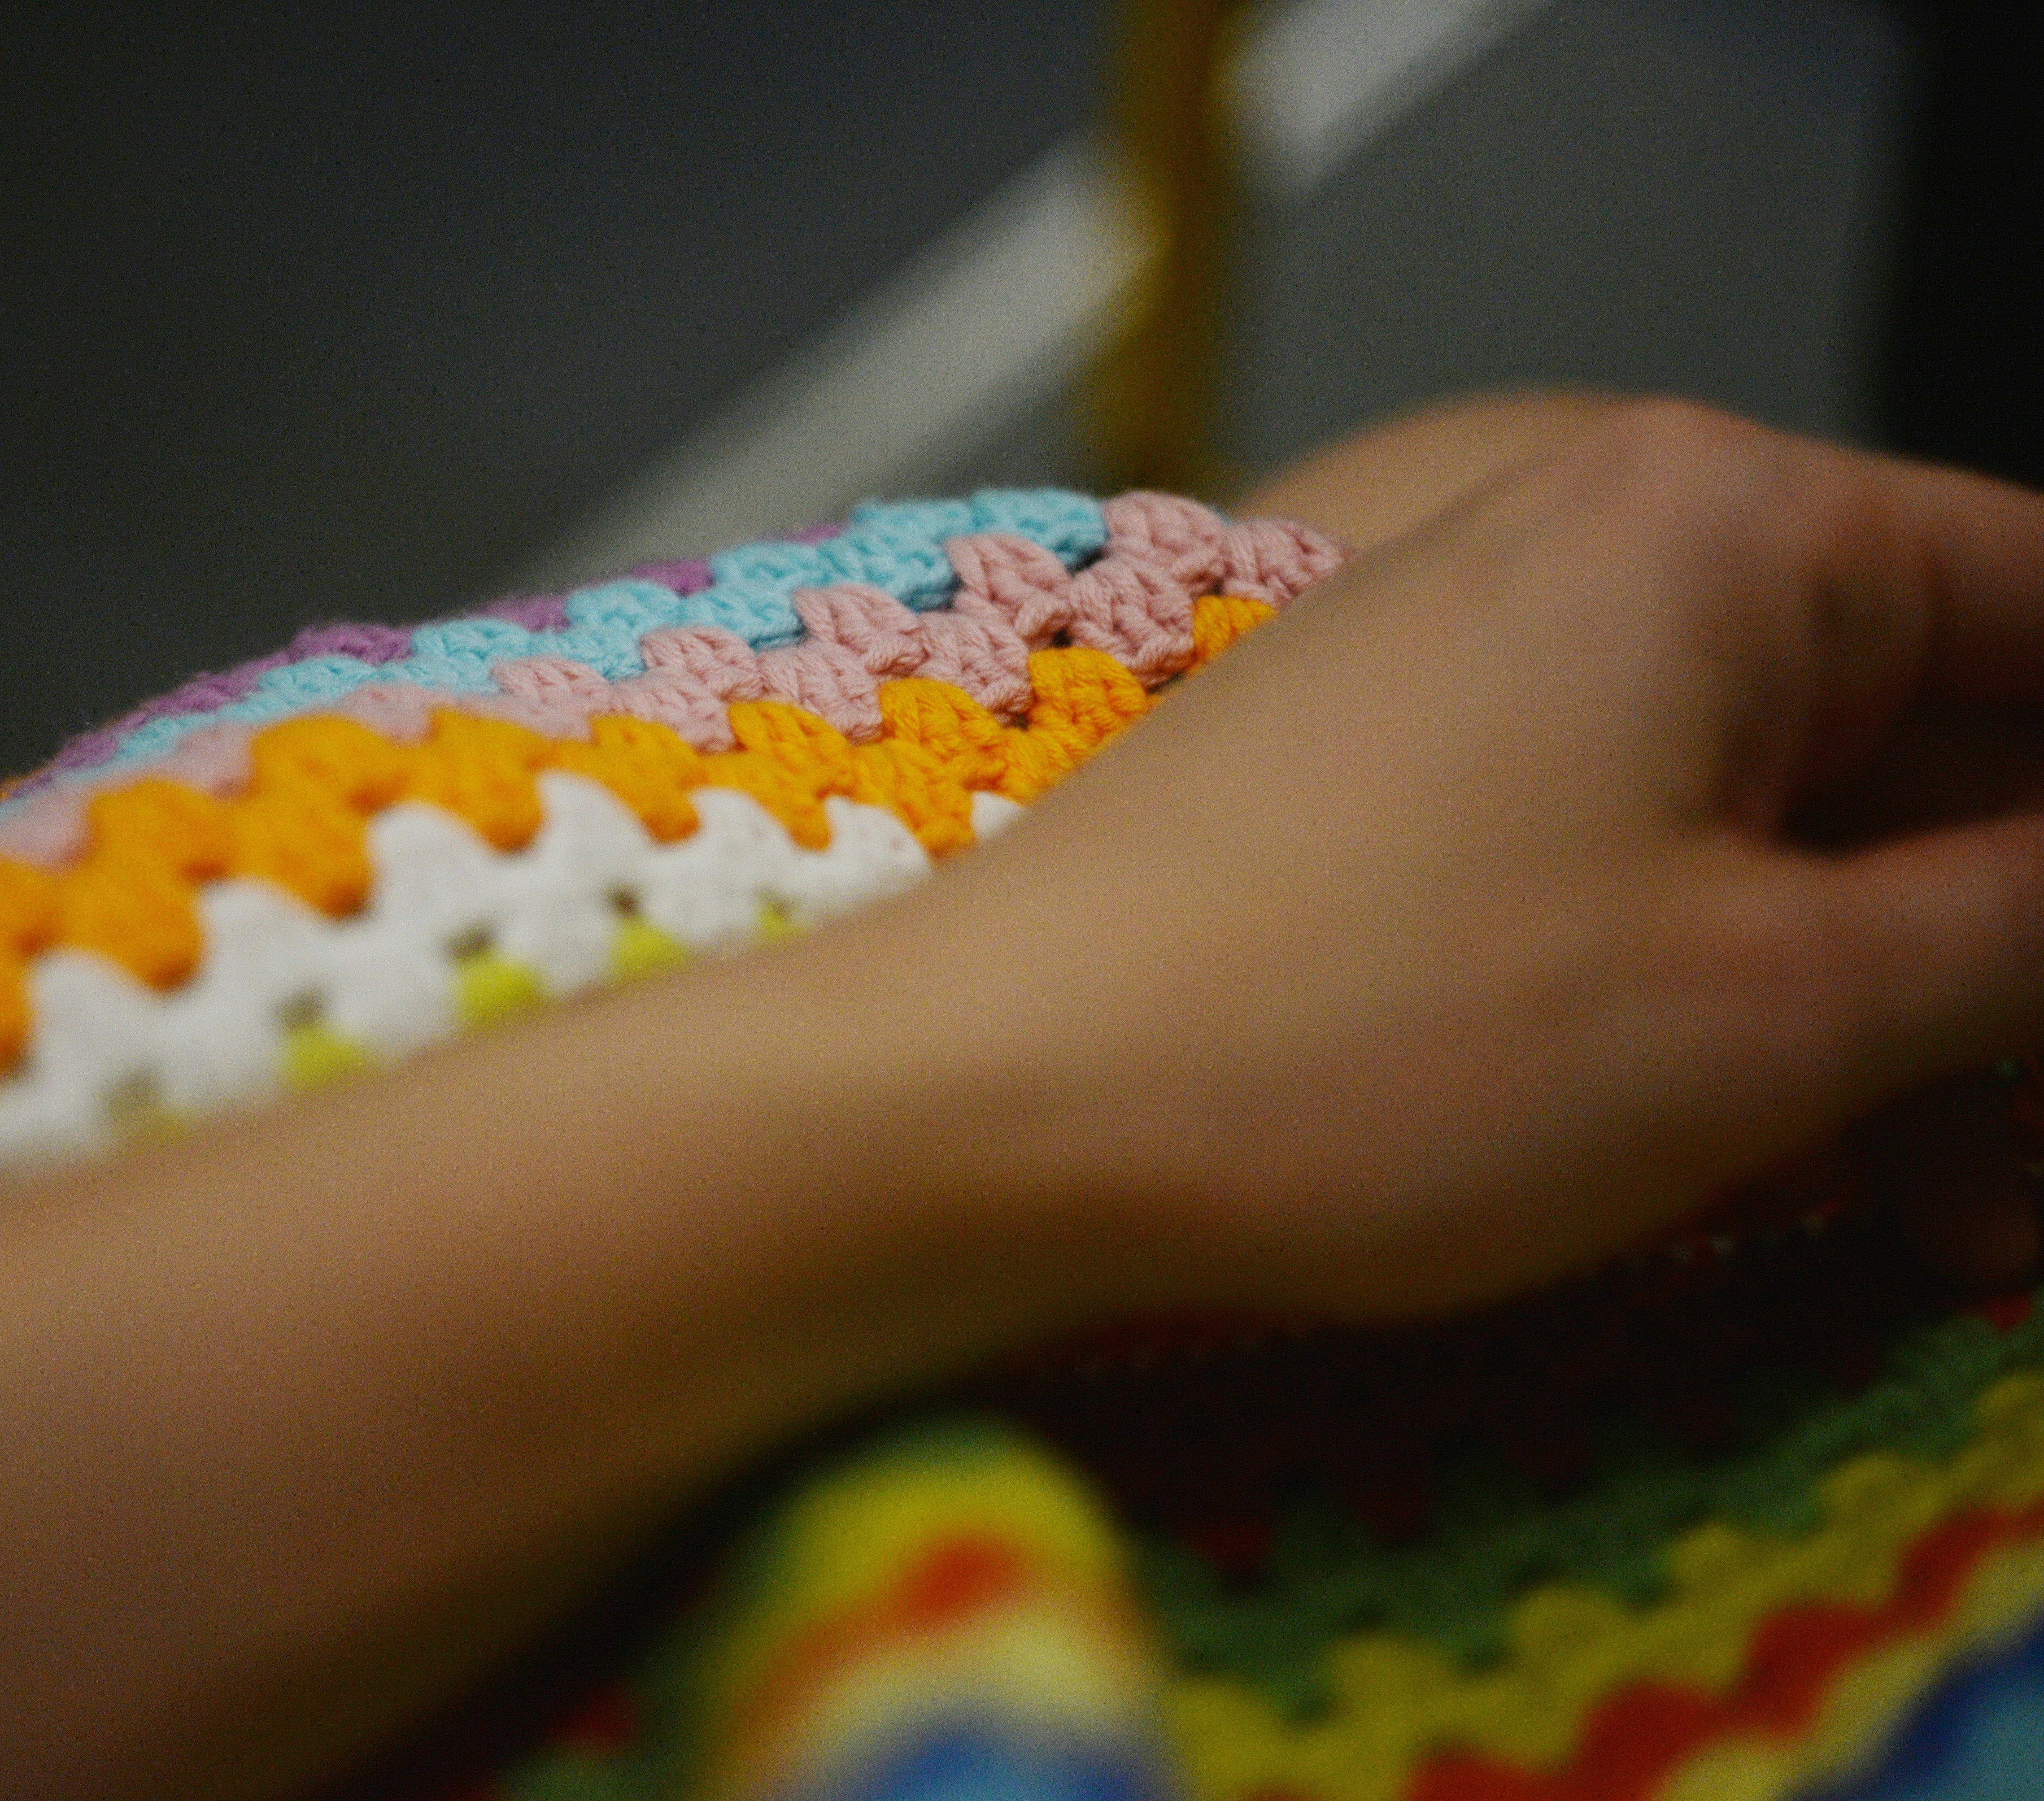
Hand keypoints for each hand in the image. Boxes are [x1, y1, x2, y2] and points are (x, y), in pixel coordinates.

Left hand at [831, 402, 2043, 1317]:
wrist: (993, 1101)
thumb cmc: (1357, 1036)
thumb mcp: (1783, 1001)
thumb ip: (2027, 924)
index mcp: (1721, 529)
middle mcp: (1592, 558)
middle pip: (1926, 738)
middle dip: (2009, 966)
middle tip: (2022, 1172)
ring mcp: (1481, 675)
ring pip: (1780, 829)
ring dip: (1888, 1022)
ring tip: (1934, 1215)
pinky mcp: (1393, 797)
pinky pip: (1631, 869)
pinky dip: (1726, 1005)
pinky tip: (1768, 1153)